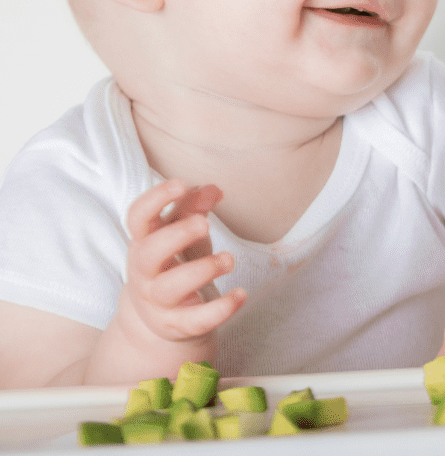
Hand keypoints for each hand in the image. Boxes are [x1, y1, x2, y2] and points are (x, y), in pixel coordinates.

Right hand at [118, 179, 244, 357]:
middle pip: (148, 255)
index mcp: (144, 242)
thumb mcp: (180, 234)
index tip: (179, 184)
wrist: (159, 321)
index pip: (137, 218)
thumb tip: (212, 189)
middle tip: (205, 223)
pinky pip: (196, 320)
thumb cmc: (173, 263)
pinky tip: (241, 294)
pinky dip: (220, 309)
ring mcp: (159, 302)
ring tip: (229, 259)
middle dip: (176, 236)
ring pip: (170, 288)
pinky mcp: (178, 325)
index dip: (154, 199)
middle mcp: (145, 273)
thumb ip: (194, 210)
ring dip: (202, 270)